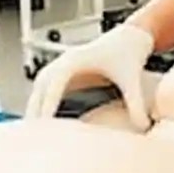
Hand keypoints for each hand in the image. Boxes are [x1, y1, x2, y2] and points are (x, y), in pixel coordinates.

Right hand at [23, 23, 154, 128]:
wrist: (131, 36)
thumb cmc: (130, 52)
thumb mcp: (133, 80)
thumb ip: (136, 105)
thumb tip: (142, 128)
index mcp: (76, 59)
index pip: (54, 83)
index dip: (47, 103)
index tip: (43, 123)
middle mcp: (65, 61)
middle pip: (41, 87)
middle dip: (35, 110)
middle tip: (31, 136)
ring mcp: (63, 65)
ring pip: (40, 88)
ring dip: (35, 107)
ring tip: (32, 133)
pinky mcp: (67, 72)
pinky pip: (48, 89)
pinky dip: (43, 103)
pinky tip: (43, 121)